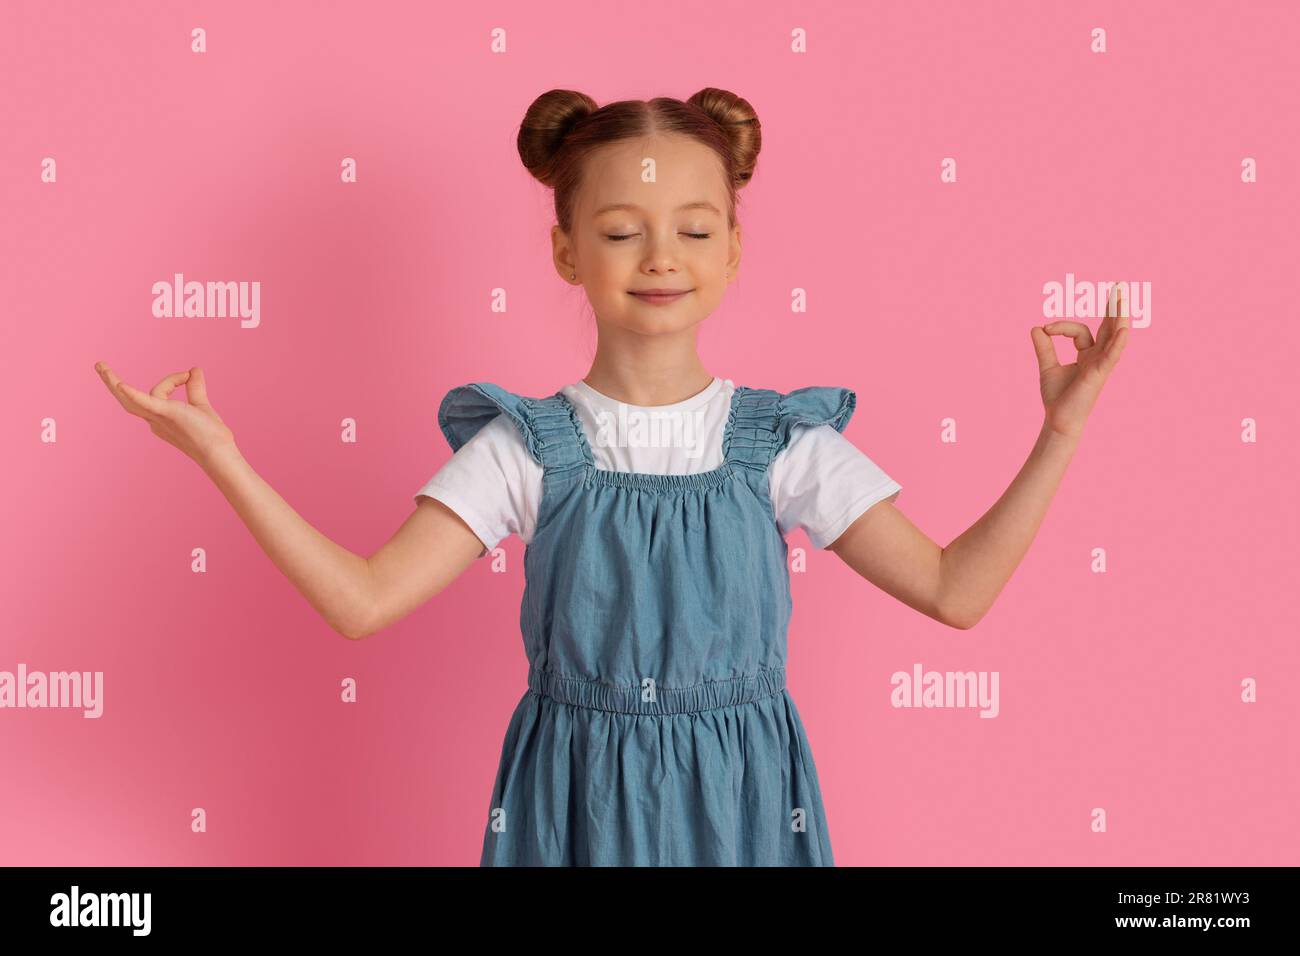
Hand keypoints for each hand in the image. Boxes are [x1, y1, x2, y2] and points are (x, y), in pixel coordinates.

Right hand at [94, 362, 237, 470]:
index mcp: (160, 418)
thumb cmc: (211, 435)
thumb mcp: (201, 406)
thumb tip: (194, 369)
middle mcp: (154, 420)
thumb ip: (195, 388)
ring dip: (113, 382)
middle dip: (112, 383)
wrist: (219, 452)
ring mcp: (158, 418)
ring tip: (100, 366)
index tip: (189, 374)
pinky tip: (121, 385)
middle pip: (127, 400)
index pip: (158, 391)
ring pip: (129, 400)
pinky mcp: (166, 414)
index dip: (173, 379)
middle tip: (100, 365)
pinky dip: (133, 394)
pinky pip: (146, 403)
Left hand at [1030, 281, 1130, 438]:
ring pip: (1114, 337)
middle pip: (1109, 329)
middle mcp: (1098, 358)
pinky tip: (1123, 330)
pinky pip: (1111, 356)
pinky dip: (1117, 343)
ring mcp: (1101, 365)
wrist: (1058, 419)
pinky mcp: (1099, 373)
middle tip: (1119, 288)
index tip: (1045, 329)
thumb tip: (1036, 327)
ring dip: (1119, 317)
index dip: (1062, 326)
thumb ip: (1045, 347)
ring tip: (1123, 298)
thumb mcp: (1048, 367)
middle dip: (1114, 309)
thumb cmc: (1057, 397)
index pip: (1080, 331)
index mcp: (1088, 355)